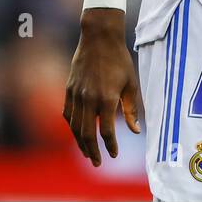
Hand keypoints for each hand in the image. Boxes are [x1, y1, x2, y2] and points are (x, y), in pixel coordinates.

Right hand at [63, 9, 141, 165]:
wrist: (99, 38)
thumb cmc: (119, 60)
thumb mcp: (131, 83)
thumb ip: (131, 109)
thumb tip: (134, 131)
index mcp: (107, 98)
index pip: (107, 131)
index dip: (111, 146)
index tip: (115, 154)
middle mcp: (89, 99)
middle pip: (87, 134)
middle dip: (92, 151)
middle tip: (97, 163)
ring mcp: (76, 95)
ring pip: (74, 127)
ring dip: (80, 143)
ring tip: (87, 153)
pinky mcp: (69, 90)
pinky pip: (68, 114)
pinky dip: (72, 127)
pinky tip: (78, 133)